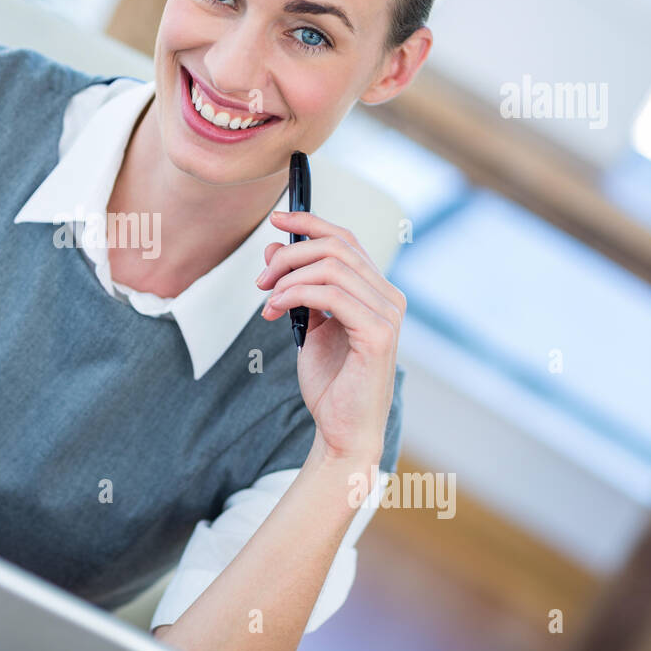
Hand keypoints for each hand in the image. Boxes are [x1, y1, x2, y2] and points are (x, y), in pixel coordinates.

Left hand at [256, 210, 404, 463]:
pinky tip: (276, 311)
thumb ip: (296, 285)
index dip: (310, 222)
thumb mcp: (306, 323)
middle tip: (261, 279)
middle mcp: (389, 297)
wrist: (342, 430)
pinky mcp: (378, 334)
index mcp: (377, 291)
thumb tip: (275, 245)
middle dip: (290, 255)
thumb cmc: (331, 381)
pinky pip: (331, 294)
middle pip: (336, 247)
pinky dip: (295, 294)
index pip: (346, 240)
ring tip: (267, 301)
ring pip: (331, 267)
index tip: (276, 219)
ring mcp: (387, 315)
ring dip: (288, 277)